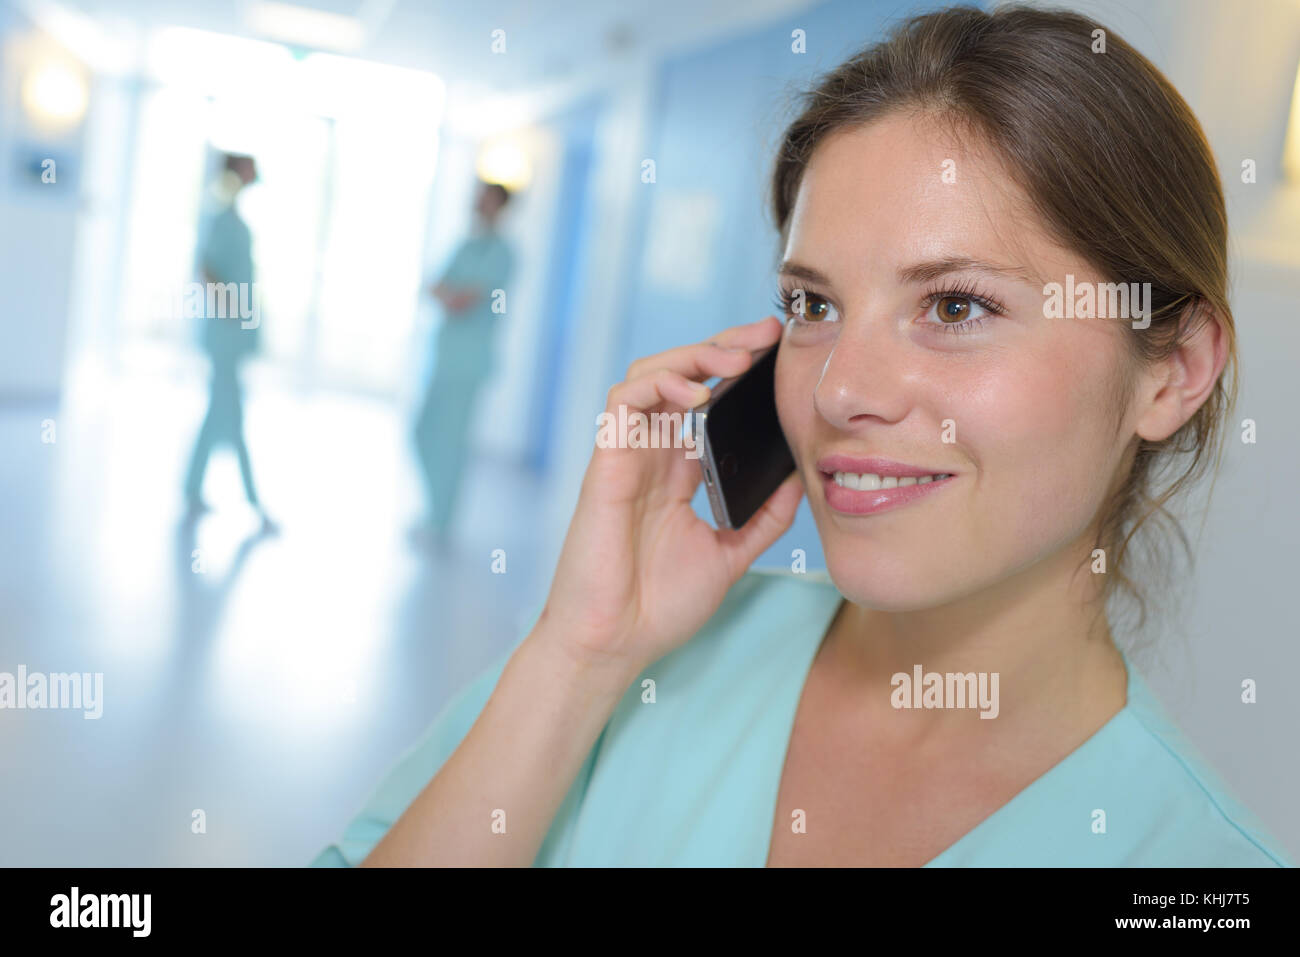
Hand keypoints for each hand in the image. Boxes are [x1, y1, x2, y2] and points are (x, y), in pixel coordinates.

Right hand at [532, 315, 802, 676]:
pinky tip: (695, 391)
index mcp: (678, 471)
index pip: (707, 401)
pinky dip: (659, 383)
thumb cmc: (660, 606)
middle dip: (723, 346)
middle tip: (766, 335)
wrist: (616, 642)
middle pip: (682, 374)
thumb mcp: (730, 554)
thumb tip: (802, 478)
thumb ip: (763, 516)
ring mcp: (627, 455)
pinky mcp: (606, 463)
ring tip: (736, 358)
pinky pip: (624, 402)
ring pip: (650, 375)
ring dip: (693, 356)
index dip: (737, 371)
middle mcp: (652, 454)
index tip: (779, 354)